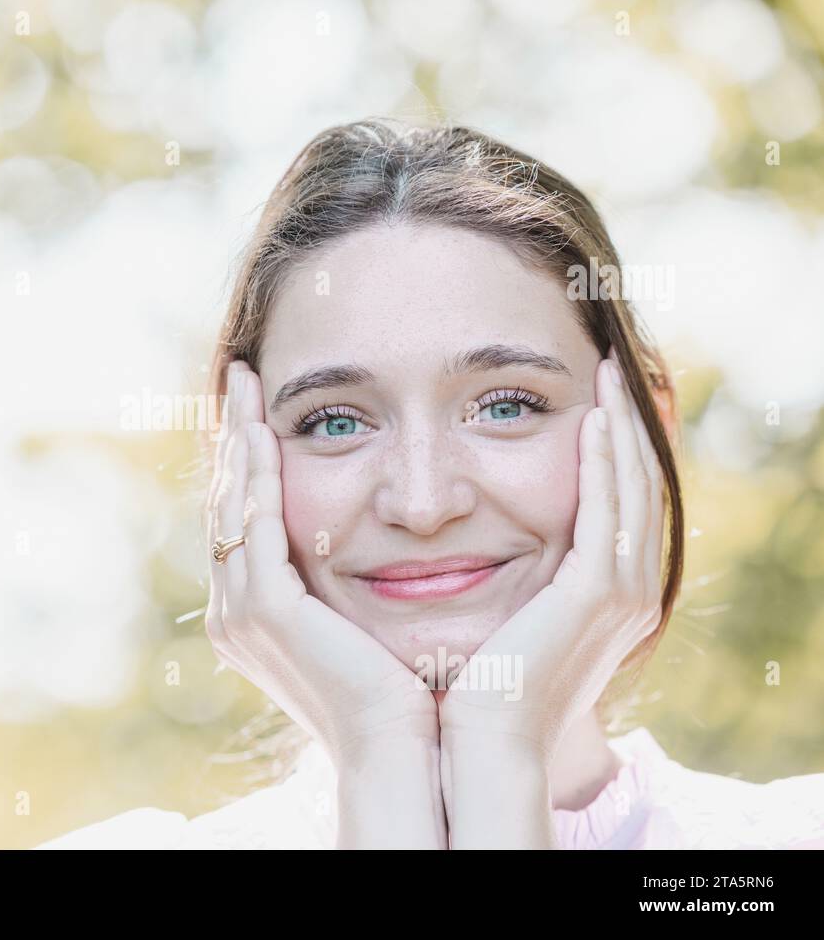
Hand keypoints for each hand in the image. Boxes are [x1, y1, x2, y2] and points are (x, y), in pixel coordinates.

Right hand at [206, 361, 439, 762]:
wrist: (404, 746)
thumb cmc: (401, 687)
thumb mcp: (362, 617)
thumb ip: (345, 574)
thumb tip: (369, 528)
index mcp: (251, 612)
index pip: (240, 516)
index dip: (246, 458)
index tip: (259, 407)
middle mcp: (233, 609)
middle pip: (223, 501)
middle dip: (232, 434)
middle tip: (243, 376)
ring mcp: (241, 611)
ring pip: (231, 505)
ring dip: (240, 440)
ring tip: (248, 386)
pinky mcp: (263, 610)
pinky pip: (254, 525)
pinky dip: (259, 476)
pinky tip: (266, 433)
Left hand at [438, 349, 663, 844]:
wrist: (475, 737)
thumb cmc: (472, 681)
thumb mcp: (502, 612)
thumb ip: (510, 571)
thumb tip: (467, 534)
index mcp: (607, 595)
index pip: (621, 504)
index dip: (614, 449)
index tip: (595, 399)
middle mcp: (628, 591)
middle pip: (638, 488)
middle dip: (626, 426)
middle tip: (609, 369)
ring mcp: (620, 593)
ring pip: (632, 489)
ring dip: (621, 428)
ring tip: (606, 376)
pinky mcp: (597, 593)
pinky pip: (609, 509)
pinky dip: (605, 461)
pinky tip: (594, 418)